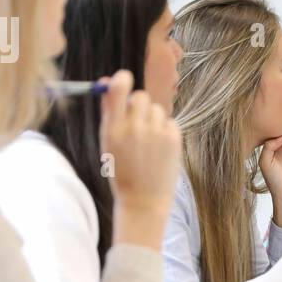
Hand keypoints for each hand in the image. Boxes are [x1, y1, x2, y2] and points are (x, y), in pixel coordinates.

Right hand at [100, 70, 180, 245]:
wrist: (143, 201)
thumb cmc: (121, 171)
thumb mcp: (108, 143)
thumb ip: (109, 112)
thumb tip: (107, 80)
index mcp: (113, 129)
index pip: (119, 87)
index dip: (122, 79)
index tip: (124, 80)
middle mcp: (134, 128)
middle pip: (141, 96)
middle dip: (139, 106)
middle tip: (137, 123)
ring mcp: (156, 133)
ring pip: (157, 109)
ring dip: (153, 120)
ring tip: (148, 143)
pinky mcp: (174, 139)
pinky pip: (170, 122)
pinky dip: (166, 131)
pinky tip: (159, 150)